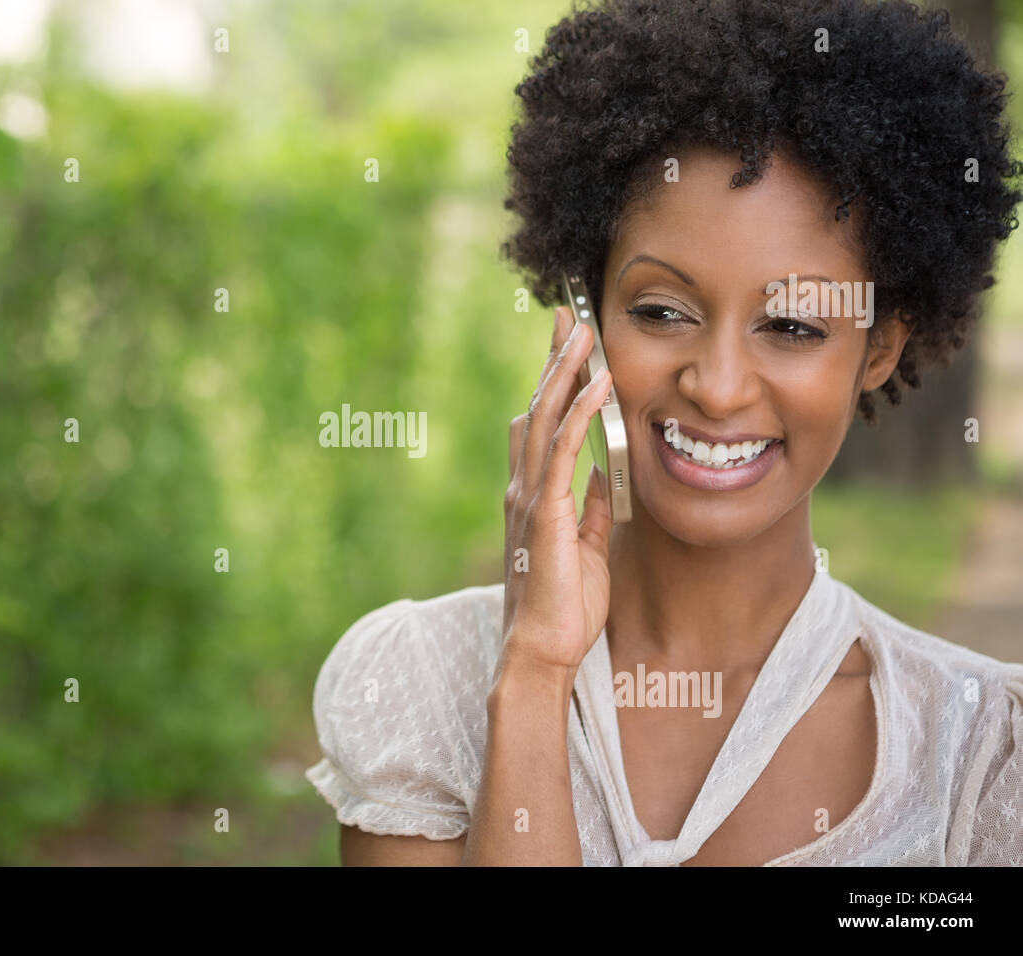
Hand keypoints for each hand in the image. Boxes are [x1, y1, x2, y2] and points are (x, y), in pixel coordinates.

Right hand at [500, 305, 614, 676]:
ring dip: (564, 372)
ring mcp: (530, 497)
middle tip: (567, 317)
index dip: (554, 384)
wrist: (543, 649)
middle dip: (554, 361)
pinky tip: (597, 383)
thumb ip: (591, 508)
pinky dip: (580, 412)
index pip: (541, 425)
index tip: (569, 349)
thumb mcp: (586, 546)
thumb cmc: (564, 607)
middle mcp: (524, 487)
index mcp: (534, 495)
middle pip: (537, 408)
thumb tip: (604, 474)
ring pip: (544, 419)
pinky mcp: (545, 512)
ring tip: (581, 332)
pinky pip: (561, 450)